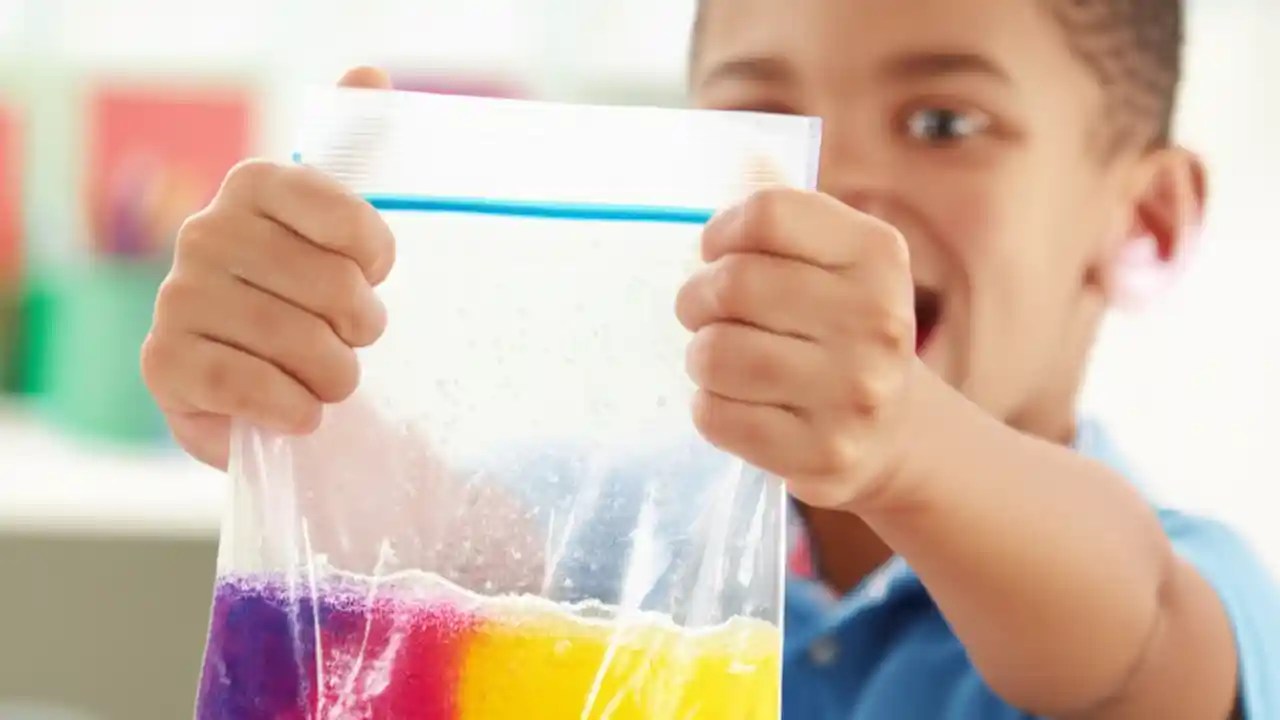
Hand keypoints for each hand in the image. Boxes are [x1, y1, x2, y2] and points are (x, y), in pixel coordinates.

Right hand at [141, 67, 396, 469]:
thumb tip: (369, 75)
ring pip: (296, 342)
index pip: (350, 217)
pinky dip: (290, 408)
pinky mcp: (163, 362)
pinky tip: (298, 411)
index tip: (373, 276)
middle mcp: (207, 230)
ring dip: (334, 377)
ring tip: (329, 379)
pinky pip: (249, 386)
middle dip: (361, 330)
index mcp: (255, 184)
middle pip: (331, 289)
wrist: (251, 387)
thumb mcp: (336, 228)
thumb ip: (353, 146)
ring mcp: (177, 295)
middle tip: (352, 341)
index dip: (376, 261)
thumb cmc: (304, 300)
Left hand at [675, 188, 921, 509]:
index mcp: (878, 255)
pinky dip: (708, 406)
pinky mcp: (825, 454)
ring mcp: (856, 394)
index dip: (720, 232)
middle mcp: (878, 321)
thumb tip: (744, 154)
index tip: (718, 252)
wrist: (895, 432)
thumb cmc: (839, 329)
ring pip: (717, 354)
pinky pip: (716, 416)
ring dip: (701, 355)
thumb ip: (784, 212)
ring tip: (719, 359)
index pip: (767, 214)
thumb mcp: (831, 261)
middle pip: (732, 284)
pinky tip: (735, 402)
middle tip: (703, 312)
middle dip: (697, 298)